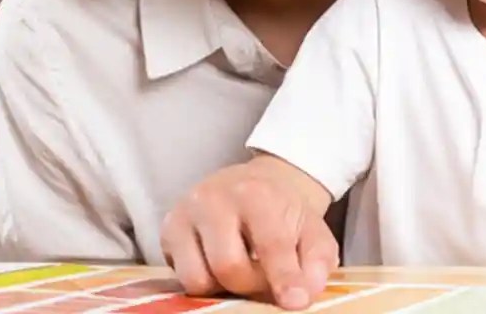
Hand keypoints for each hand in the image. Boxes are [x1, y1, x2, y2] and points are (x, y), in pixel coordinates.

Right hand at [160, 158, 337, 309]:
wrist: (253, 184)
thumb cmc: (282, 213)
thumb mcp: (312, 230)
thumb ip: (316, 260)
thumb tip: (305, 292)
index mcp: (255, 193)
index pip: (270, 243)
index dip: (284, 277)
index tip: (295, 301)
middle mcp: (213, 198)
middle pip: (229, 267)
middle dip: (251, 286)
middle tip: (265, 281)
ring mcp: (185, 213)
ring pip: (198, 278)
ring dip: (224, 288)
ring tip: (241, 271)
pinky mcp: (168, 230)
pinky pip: (181, 277)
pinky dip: (204, 281)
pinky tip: (219, 266)